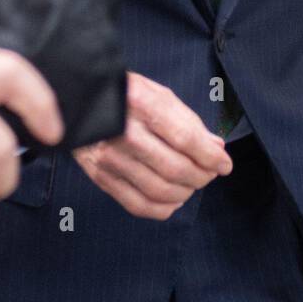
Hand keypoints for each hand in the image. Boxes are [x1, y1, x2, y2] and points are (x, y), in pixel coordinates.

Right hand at [73, 71, 231, 219]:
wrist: (78, 98)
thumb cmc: (124, 93)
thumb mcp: (159, 94)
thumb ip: (189, 122)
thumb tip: (216, 148)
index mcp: (141, 104)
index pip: (185, 139)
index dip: (210, 157)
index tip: (224, 164)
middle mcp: (123, 133)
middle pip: (175, 168)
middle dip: (202, 176)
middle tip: (209, 173)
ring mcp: (109, 157)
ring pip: (159, 191)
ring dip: (186, 192)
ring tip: (193, 184)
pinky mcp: (100, 176)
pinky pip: (137, 204)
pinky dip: (163, 208)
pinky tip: (174, 199)